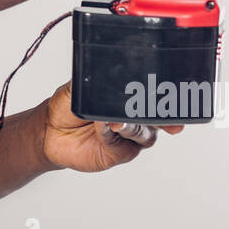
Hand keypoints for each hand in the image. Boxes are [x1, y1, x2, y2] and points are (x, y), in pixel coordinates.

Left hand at [39, 80, 183, 171]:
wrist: (49, 130)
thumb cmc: (68, 106)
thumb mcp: (81, 84)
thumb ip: (97, 78)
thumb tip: (113, 75)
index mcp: (130, 99)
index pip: (156, 98)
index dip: (170, 99)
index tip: (179, 97)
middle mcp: (135, 119)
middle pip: (159, 119)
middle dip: (165, 118)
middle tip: (163, 117)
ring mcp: (129, 137)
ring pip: (145, 133)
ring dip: (131, 125)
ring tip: (114, 120)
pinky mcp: (119, 153)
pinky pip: (123, 145)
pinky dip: (112, 135)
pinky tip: (102, 128)